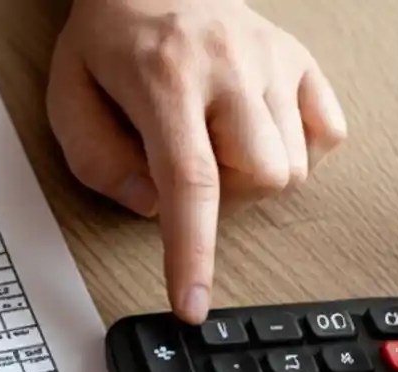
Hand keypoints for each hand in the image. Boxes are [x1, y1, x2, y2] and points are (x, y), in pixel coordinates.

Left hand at [47, 0, 347, 322]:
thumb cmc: (108, 41)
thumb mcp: (69, 97)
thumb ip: (98, 161)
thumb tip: (152, 207)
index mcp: (165, 79)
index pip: (191, 182)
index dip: (194, 253)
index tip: (194, 303)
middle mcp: (231, 66)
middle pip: (262, 178)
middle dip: (226, 201)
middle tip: (188, 174)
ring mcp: (275, 60)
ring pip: (295, 165)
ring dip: (253, 179)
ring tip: (215, 146)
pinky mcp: (303, 59)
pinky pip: (328, 134)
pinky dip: (297, 152)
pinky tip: (254, 135)